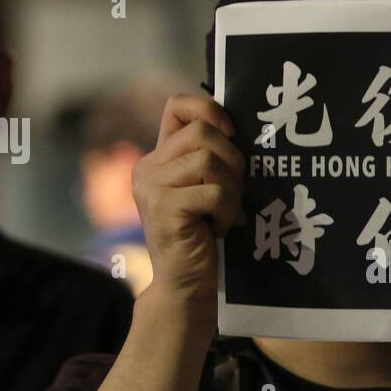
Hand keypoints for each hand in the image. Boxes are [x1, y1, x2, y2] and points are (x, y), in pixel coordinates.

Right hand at [133, 92, 246, 310]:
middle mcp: (147, 168)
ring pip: (209, 161)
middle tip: (233, 192)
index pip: (177, 105)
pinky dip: (226, 211)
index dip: (209, 108)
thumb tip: (242, 132)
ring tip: (225, 213)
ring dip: (231, 190)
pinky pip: (214, 192)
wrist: (185, 285)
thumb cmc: (203, 238)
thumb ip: (210, 160)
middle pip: (202, 132)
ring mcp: (151, 188)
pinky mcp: (164, 208)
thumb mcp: (204, 191)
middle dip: (232, 160)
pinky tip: (218, 229)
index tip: (232, 133)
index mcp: (158, 159)